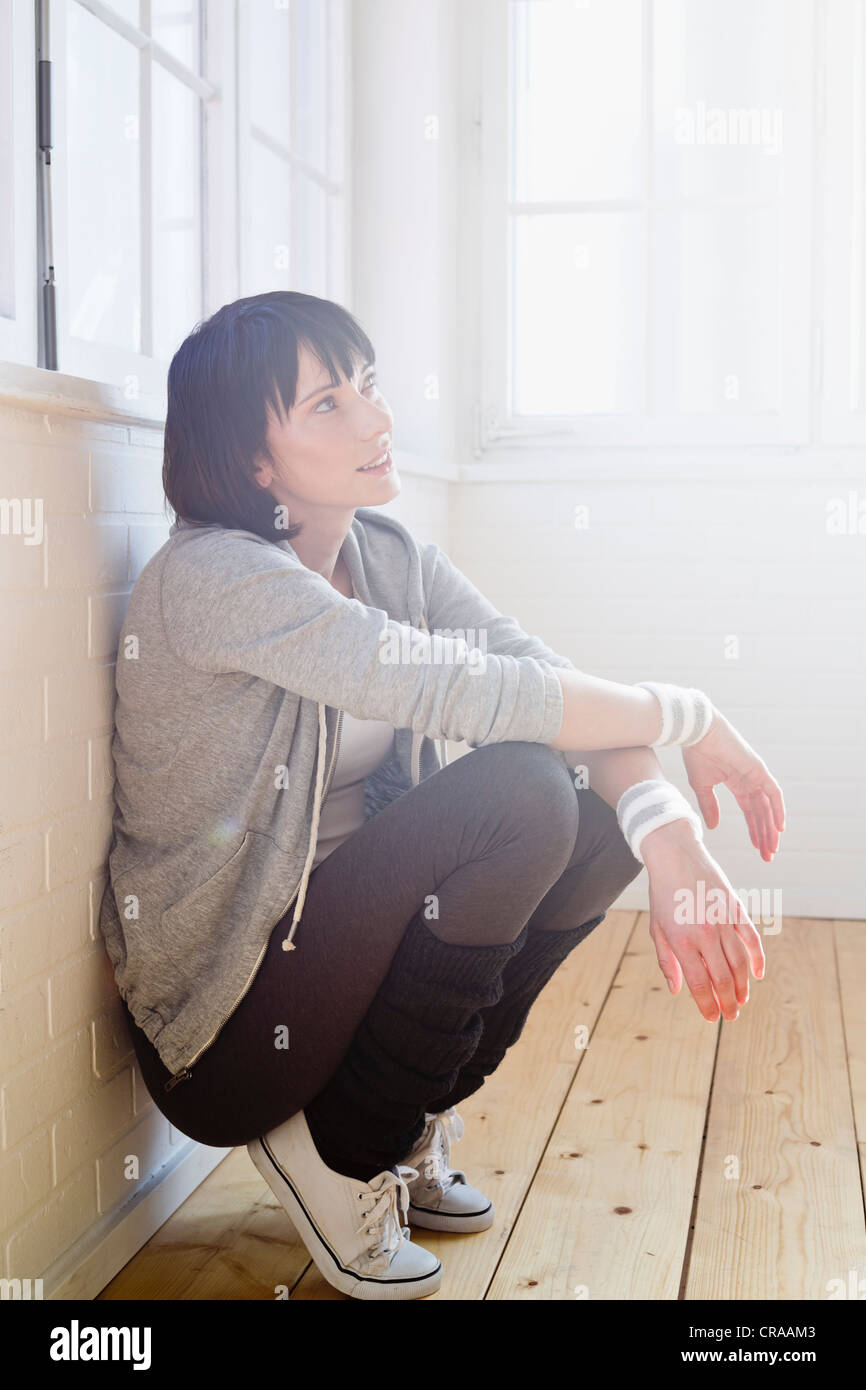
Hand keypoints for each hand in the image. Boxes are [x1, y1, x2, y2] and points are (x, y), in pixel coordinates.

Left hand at [642, 820, 765, 1021]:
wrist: (675, 855)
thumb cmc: (662, 894)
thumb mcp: (656, 928)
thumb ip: (667, 961)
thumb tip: (676, 990)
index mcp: (682, 941)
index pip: (699, 984)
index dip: (707, 1005)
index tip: (711, 1017)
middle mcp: (705, 934)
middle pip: (722, 979)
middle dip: (728, 1003)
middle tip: (731, 1016)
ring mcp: (723, 921)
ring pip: (740, 963)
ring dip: (743, 987)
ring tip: (742, 1001)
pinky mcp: (736, 909)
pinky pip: (752, 939)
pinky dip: (758, 959)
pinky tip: (758, 975)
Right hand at [681, 708, 785, 861]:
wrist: (696, 733)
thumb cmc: (696, 754)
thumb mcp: (702, 786)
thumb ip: (710, 806)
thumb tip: (714, 827)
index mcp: (737, 783)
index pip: (751, 812)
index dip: (754, 831)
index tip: (757, 849)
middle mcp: (750, 781)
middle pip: (762, 813)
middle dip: (765, 835)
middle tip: (768, 856)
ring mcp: (756, 775)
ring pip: (769, 807)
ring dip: (772, 829)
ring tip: (773, 848)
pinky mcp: (759, 769)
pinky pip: (774, 793)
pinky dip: (778, 810)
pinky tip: (779, 828)